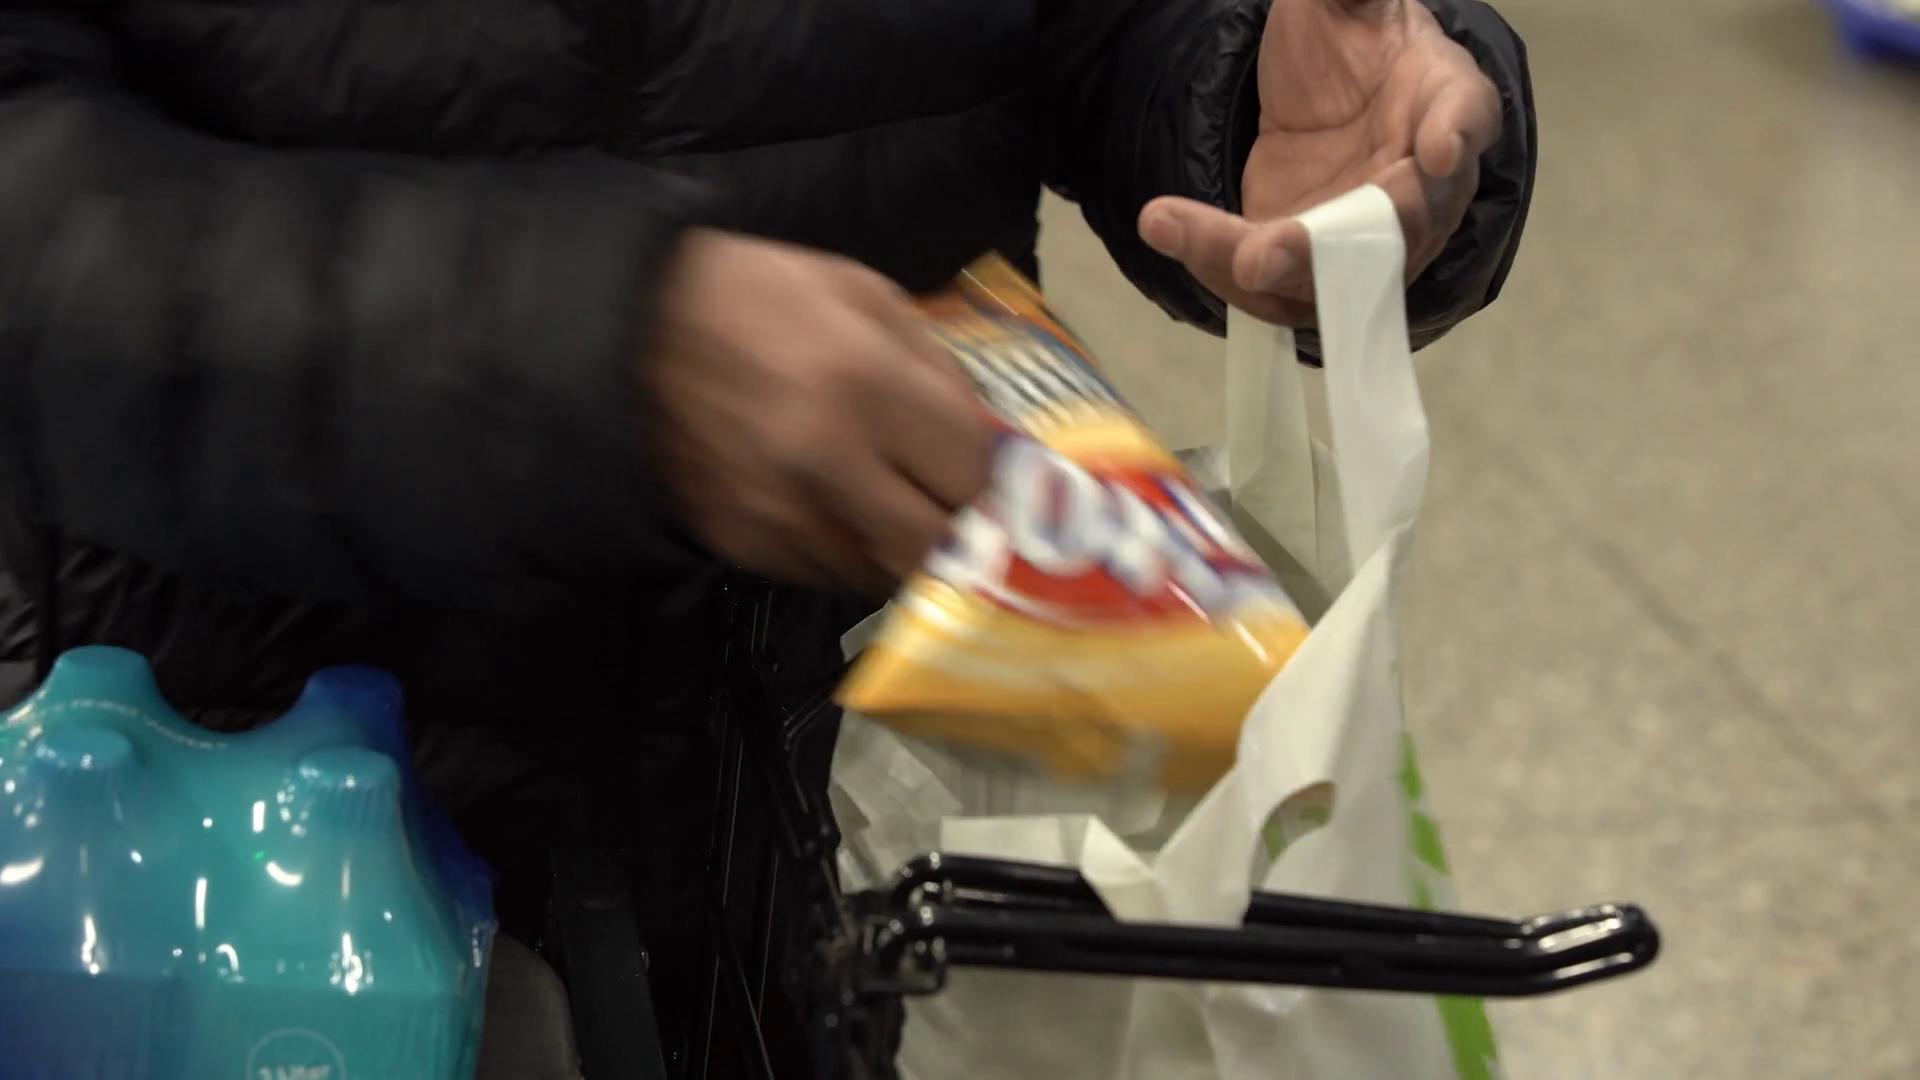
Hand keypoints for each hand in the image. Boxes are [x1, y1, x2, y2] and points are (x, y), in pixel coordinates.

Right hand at [648, 231, 993, 592]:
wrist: (628, 327)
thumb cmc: (758, 297)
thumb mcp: (865, 297)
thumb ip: (938, 372)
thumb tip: (990, 445)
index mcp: (868, 383)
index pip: (970, 475)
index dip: (988, 479)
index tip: (980, 471)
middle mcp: (827, 461)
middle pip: (936, 547)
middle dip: (957, 532)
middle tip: (954, 509)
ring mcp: (779, 513)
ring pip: (882, 575)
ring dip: (900, 547)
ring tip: (889, 503)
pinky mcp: (740, 543)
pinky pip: (824, 574)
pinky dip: (845, 550)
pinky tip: (832, 506)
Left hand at [1139, 0, 1500, 324]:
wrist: (1332, 87)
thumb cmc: (1355, 38)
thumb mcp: (1349, 0)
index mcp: (1447, 100)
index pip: (1466, 113)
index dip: (1455, 132)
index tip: (1440, 150)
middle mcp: (1423, 189)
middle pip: (1386, 234)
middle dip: (1319, 252)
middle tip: (1256, 256)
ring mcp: (1365, 242)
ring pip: (1317, 278)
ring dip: (1240, 263)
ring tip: (1169, 225)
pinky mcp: (1308, 266)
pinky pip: (1269, 287)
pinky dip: (1214, 265)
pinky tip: (1166, 227)